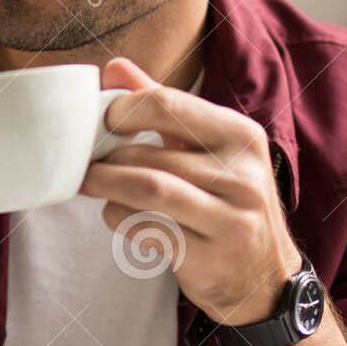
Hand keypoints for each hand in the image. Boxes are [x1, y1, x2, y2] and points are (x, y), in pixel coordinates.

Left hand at [79, 57, 301, 326]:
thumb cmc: (225, 200)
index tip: (101, 122)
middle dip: (106, 157)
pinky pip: (146, 229)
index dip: (121, 111)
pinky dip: (119, 218)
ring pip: (147, 190)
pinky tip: (117, 213)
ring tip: (88, 182)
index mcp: (241, 136)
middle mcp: (243, 175)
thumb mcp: (206, 148)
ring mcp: (230, 220)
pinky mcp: (210, 258)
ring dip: (105, 185)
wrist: (262, 277)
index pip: (167, 104)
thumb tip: (114, 68)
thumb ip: (161, 106)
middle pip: (149, 155)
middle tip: (84, 159)